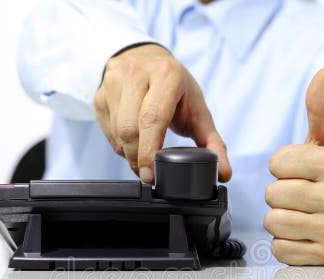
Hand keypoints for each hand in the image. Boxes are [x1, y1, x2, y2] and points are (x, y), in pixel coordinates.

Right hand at [95, 44, 231, 183]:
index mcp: (166, 74)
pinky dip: (119, 144)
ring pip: (116, 131)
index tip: (151, 174)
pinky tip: (131, 142)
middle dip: (138, 157)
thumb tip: (224, 173)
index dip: (149, 151)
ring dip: (128, 153)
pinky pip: (106, 130)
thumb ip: (213, 143)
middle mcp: (136, 73)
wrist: (147, 58)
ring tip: (142, 157)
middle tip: (148, 173)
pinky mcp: (100, 93)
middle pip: (129, 129)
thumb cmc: (176, 88)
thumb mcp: (198, 110)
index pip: (152, 118)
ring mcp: (114, 82)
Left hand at [264, 69, 323, 264]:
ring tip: (303, 214)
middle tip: (302, 195)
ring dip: (281, 219)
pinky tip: (305, 234)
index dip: (283, 167)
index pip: (277, 162)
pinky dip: (286, 244)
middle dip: (280, 194)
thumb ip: (320, 109)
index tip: (301, 172)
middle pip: (272, 194)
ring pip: (273, 222)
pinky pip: (280, 249)